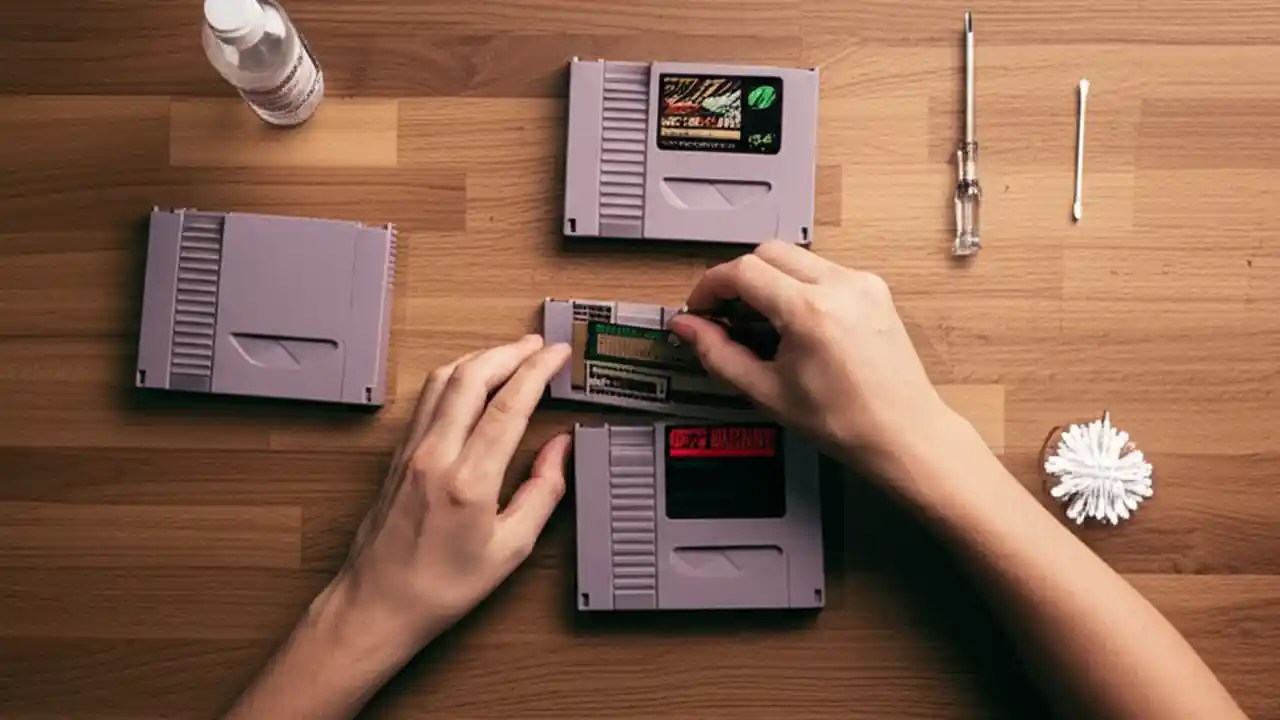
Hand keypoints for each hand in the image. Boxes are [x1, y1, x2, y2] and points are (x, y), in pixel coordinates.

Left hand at [227, 335, 572, 719]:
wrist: (378, 604)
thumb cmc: (441, 587)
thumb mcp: (510, 549)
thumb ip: (542, 492)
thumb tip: (561, 450)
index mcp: (468, 481)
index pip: (509, 405)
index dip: (537, 371)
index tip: (556, 354)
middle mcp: (434, 455)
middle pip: (472, 377)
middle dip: (509, 352)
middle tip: (538, 345)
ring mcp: (410, 451)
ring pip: (443, 381)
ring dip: (480, 358)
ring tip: (509, 353)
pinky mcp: (397, 455)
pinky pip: (427, 399)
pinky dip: (455, 377)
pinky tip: (471, 380)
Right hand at [669, 242, 973, 500]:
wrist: (904, 434)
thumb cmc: (844, 422)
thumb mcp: (767, 392)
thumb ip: (719, 354)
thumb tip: (687, 328)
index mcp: (810, 312)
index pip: (743, 271)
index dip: (711, 286)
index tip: (700, 308)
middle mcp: (840, 286)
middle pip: (768, 252)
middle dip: (738, 278)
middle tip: (724, 314)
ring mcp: (862, 283)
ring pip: (796, 258)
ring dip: (769, 280)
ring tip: (760, 322)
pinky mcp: (874, 289)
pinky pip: (823, 271)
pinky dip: (798, 286)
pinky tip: (793, 323)